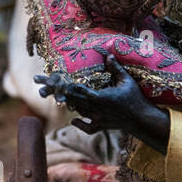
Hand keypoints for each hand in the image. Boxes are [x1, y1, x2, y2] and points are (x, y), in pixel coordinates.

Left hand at [36, 55, 168, 151]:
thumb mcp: (126, 81)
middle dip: (54, 91)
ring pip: (76, 110)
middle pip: (70, 99)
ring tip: (51, 96)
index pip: (77, 89)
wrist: (142, 120)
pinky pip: (87, 127)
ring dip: (66, 103)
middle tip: (39, 86)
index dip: (62, 84)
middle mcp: (95, 109)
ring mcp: (96, 119)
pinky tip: (74, 119)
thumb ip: (116, 68)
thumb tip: (108, 54)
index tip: (49, 80)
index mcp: (100, 97)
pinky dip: (80, 123)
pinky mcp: (101, 126)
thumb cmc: (135, 98)